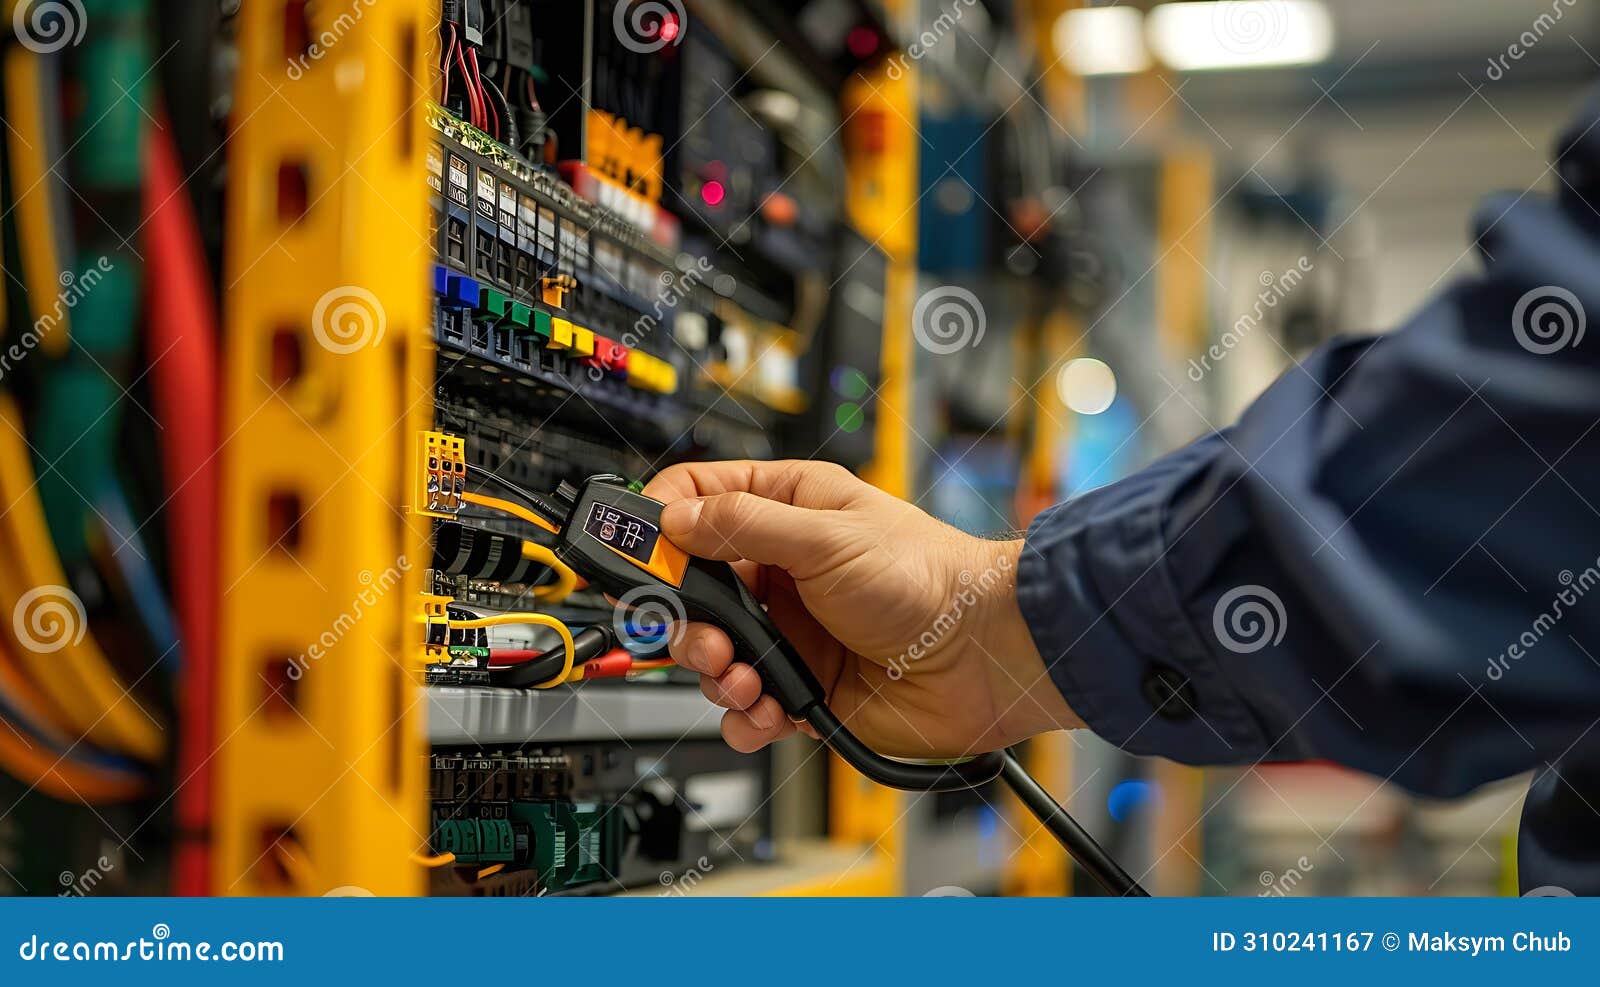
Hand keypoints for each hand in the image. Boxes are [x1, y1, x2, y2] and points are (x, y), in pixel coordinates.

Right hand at [641, 460, 1080, 756]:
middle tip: (697, 634)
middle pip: (691, 588)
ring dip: (716, 672)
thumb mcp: (827, 537)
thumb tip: (676, 519)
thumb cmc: (930, 580)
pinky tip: (768, 709)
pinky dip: (745, 715)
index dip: (660, 524)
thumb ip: (744, 526)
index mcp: (787, 510)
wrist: (982, 660)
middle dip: (684, 617)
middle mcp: (780, 570)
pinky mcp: (800, 687)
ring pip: (711, 654)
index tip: (639, 554)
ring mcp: (789, 631)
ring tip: (743, 676)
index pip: (698, 500)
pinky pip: (745, 706)